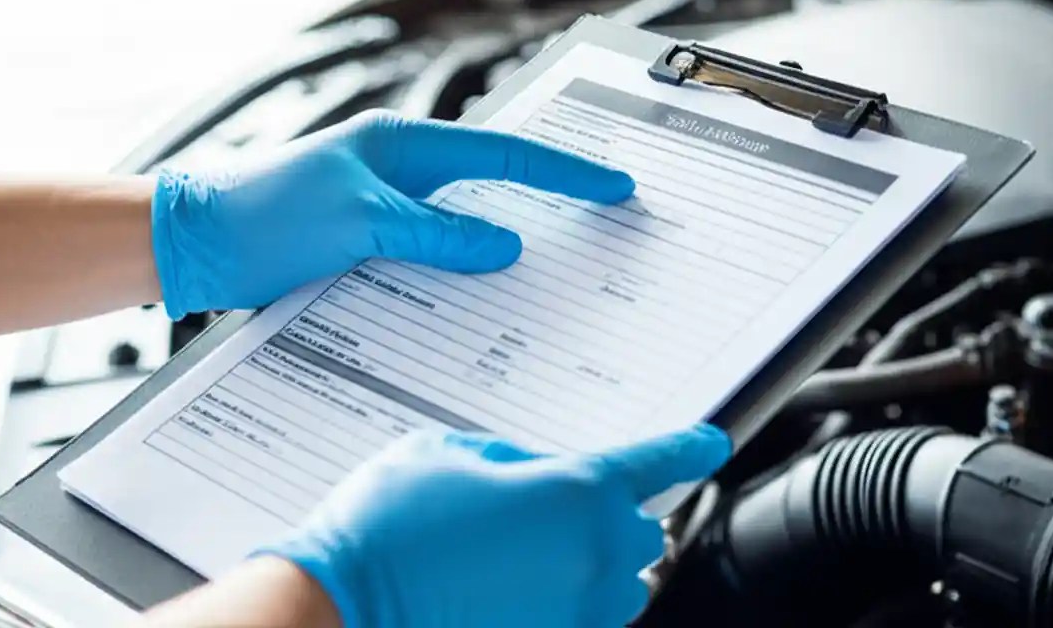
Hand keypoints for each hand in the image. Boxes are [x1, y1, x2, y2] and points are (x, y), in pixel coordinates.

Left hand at [150, 110, 634, 318]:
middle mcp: (401, 172)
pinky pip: (435, 259)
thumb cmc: (261, 215)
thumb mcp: (356, 221)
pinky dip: (466, 275)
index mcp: (402, 144)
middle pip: (493, 186)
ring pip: (466, 227)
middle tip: (605, 220)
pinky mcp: (371, 247)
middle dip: (550, 202)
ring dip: (507, 246)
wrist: (193, 246)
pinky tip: (489, 301)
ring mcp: (388, 209)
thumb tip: (506, 246)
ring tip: (563, 268)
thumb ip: (435, 234)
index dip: (564, 172)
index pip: (503, 155)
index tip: (614, 186)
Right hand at [260, 425, 730, 627]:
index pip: (660, 461)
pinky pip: (582, 621)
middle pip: (640, 531)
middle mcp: (595, 557)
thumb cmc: (389, 527)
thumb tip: (538, 480)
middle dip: (605, 516)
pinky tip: (509, 589)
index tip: (710, 443)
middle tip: (543, 511)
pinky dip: (561, 603)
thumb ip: (517, 460)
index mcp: (578, 492)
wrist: (342, 609)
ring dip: (589, 565)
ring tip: (521, 557)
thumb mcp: (452, 452)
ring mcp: (579, 615)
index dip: (690, 447)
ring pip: (617, 584)